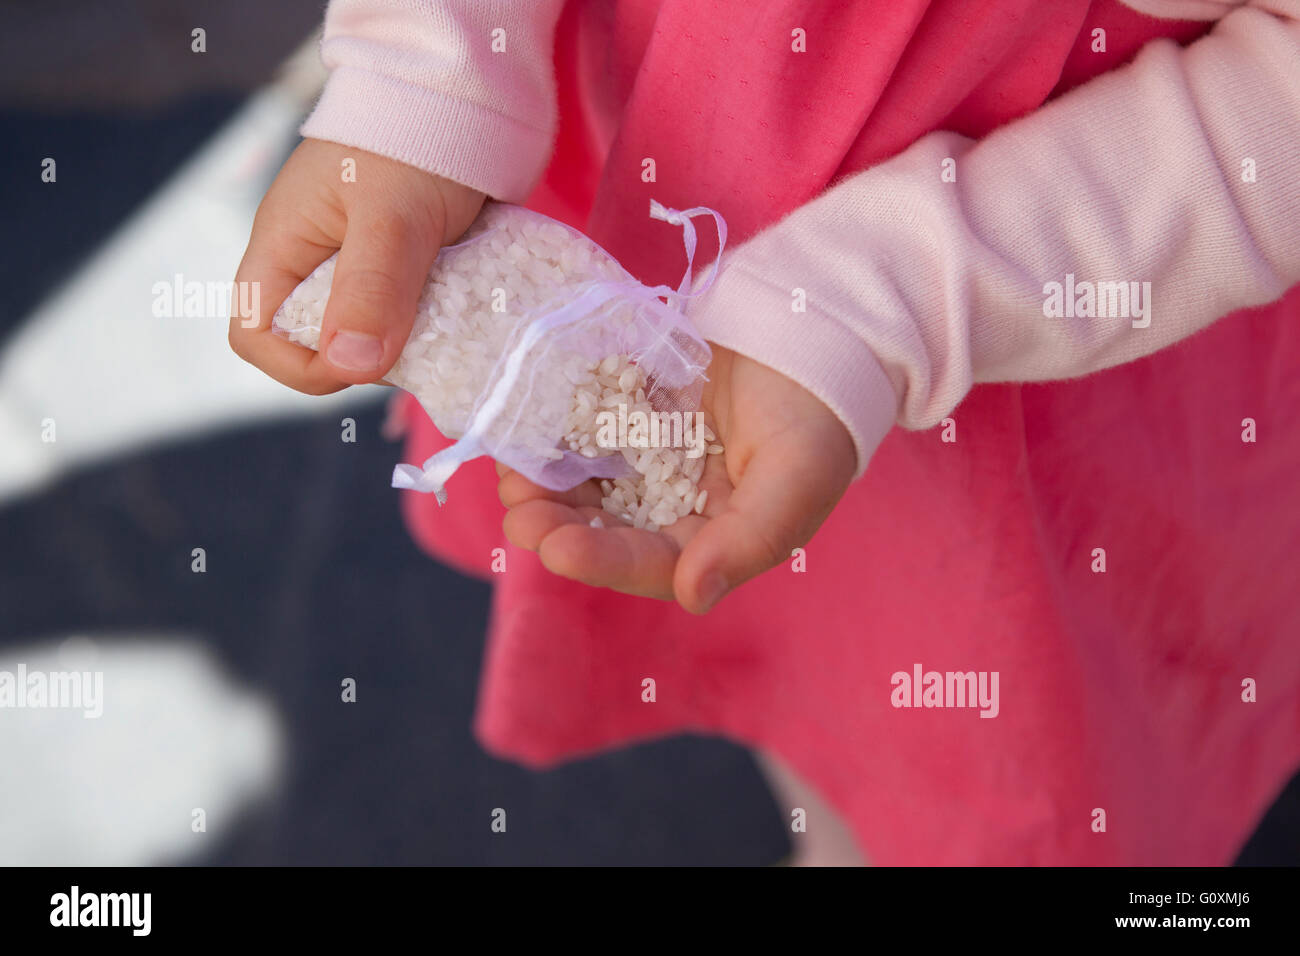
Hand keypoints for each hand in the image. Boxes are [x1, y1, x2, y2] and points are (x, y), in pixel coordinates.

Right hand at [228, 139, 484, 391]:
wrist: (462, 98)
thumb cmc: (414, 141)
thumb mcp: (393, 216)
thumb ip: (371, 287)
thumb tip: (350, 365)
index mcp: (284, 245)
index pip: (255, 333)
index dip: (297, 365)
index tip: (360, 365)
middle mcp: (311, 261)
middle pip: (310, 343)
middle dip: (358, 359)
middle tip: (413, 339)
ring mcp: (353, 266)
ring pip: (360, 335)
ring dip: (399, 342)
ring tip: (439, 317)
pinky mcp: (395, 268)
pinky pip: (398, 316)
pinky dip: (424, 323)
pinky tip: (454, 307)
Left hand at [498, 345, 858, 612]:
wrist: (817, 326)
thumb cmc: (819, 412)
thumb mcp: (795, 480)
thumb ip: (749, 539)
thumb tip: (694, 597)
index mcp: (717, 537)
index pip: (653, 561)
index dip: (603, 559)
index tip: (556, 547)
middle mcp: (677, 505)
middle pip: (609, 528)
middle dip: (560, 527)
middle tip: (519, 517)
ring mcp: (653, 457)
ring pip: (589, 482)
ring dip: (549, 486)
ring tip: (512, 479)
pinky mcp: (635, 410)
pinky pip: (587, 427)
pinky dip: (557, 434)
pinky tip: (526, 432)